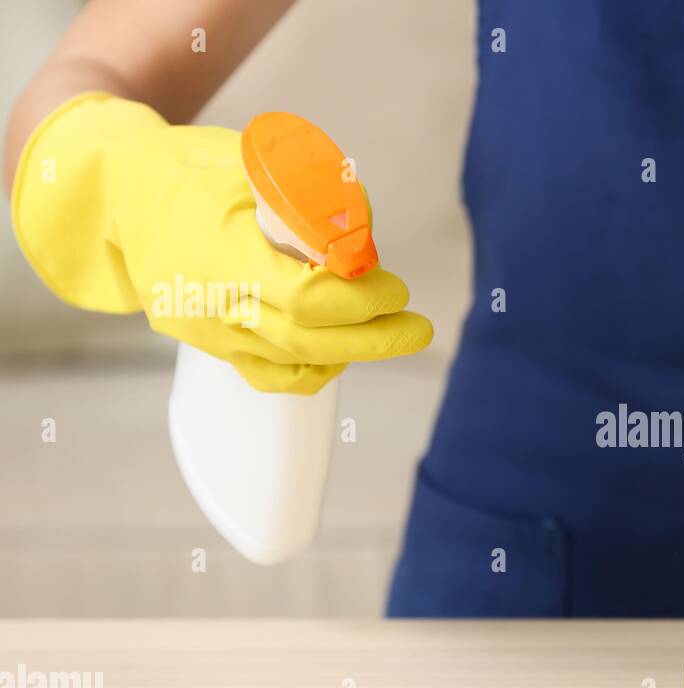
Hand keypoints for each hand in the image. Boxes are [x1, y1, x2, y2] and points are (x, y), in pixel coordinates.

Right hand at [12, 93, 430, 393]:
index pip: (305, 297)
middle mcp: (209, 300)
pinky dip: (312, 371)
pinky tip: (343, 351)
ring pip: (291, 364)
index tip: (395, 287)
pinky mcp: (208, 344)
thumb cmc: (189, 168)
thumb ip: (309, 200)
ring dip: (350, 353)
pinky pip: (268, 376)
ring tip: (388, 333)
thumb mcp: (252, 163)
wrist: (116, 192)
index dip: (359, 298)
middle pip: (307, 340)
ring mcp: (206, 329)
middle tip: (416, 327)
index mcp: (218, 251)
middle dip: (372, 338)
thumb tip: (362, 241)